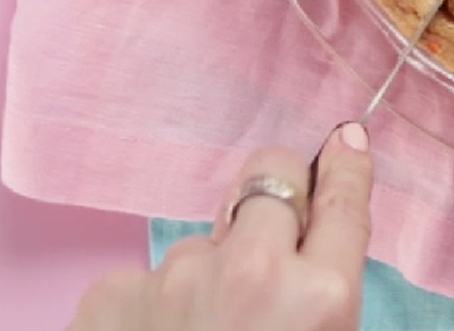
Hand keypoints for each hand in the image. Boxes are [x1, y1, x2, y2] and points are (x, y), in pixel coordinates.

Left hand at [68, 125, 373, 330]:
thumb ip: (324, 299)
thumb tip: (320, 253)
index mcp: (319, 298)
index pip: (344, 200)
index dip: (345, 167)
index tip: (344, 141)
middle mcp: (250, 270)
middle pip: (269, 176)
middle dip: (273, 198)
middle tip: (269, 241)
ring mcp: (172, 276)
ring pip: (201, 244)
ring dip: (205, 279)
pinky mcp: (108, 294)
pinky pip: (142, 282)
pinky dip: (149, 312)